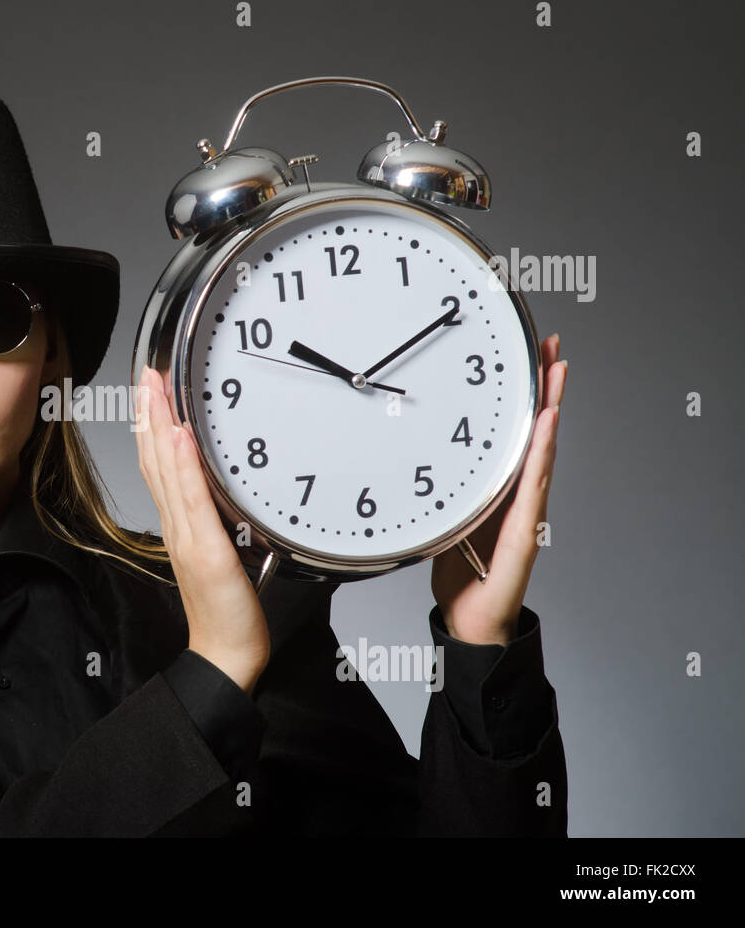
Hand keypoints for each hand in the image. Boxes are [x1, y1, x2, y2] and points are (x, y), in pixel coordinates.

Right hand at [134, 365, 270, 692]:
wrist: (226, 652)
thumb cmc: (225, 608)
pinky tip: (177, 438)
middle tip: (147, 374)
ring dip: (160, 427)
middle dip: (150, 414)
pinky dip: (182, 466)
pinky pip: (191, 501)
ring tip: (155, 390)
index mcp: (181, 523)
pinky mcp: (206, 549)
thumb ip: (214, 518)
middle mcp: (178, 525)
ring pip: (167, 472)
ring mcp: (188, 536)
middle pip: (155, 461)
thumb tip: (217, 485)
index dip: (151, 425)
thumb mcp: (222, 551)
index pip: (159, 465)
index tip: (151, 389)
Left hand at [430, 332, 568, 645]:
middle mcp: (516, 493)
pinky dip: (543, 451)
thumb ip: (437, 488)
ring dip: (549, 407)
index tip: (526, 354)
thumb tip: (409, 455)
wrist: (470, 620)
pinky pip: (534, 484)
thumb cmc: (459, 573)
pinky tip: (549, 423)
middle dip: (542, 386)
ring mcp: (525, 510)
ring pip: (541, 450)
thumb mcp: (438, 518)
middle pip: (534, 431)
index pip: (512, 431)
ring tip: (556, 369)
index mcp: (495, 488)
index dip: (523, 393)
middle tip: (548, 344)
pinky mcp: (524, 530)